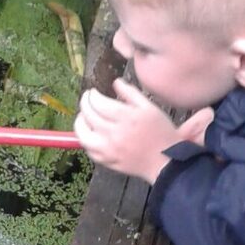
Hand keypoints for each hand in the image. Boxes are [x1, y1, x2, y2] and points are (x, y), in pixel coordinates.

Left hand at [74, 81, 212, 180]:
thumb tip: (115, 83)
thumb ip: (131, 93)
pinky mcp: (107, 162)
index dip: (92, 95)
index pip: (98, 102)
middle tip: (87, 99)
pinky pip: (89, 150)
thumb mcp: (150, 108)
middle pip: (89, 116)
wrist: (165, 162)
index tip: (92, 92)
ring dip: (79, 123)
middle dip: (84, 103)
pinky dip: (85, 140)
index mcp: (127, 117)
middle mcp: (115, 133)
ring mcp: (109, 150)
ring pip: (83, 135)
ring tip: (83, 116)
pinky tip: (90, 133)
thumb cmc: (161, 133)